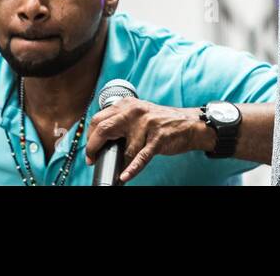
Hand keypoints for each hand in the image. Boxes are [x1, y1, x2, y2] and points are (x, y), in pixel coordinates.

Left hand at [83, 99, 212, 183]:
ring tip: (117, 170)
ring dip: (118, 161)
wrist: (190, 124)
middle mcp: (134, 111)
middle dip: (93, 146)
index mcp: (127, 104)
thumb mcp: (139, 113)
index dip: (90, 136)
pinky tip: (124, 175)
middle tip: (92, 158)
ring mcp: (147, 124)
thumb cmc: (162, 122)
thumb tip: (100, 138)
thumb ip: (121, 120)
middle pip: (103, 128)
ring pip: (124, 147)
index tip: (90, 149)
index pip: (99, 118)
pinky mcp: (158, 138)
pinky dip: (131, 168)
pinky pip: (141, 156)